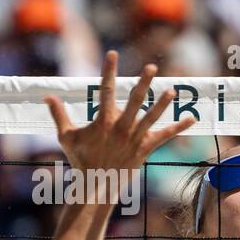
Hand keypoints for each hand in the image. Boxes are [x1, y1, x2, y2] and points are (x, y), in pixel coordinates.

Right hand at [45, 51, 195, 173]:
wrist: (96, 186)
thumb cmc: (80, 160)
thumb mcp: (66, 137)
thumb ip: (59, 115)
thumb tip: (47, 96)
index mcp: (103, 121)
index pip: (106, 90)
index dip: (108, 70)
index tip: (112, 54)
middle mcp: (121, 127)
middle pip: (135, 100)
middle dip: (143, 83)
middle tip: (151, 67)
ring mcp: (134, 139)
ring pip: (151, 117)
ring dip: (162, 103)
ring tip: (172, 90)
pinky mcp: (145, 149)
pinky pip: (164, 136)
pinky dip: (178, 128)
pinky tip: (192, 119)